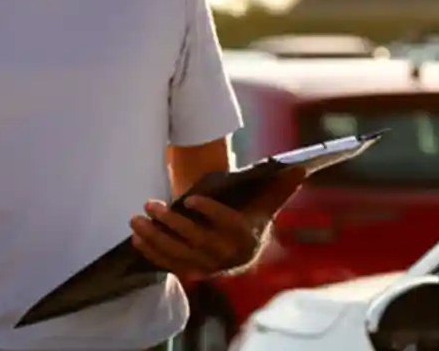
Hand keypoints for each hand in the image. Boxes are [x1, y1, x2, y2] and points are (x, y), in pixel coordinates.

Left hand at [130, 168, 304, 280]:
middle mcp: (226, 257)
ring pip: (178, 254)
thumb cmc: (252, 217)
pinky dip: (151, 252)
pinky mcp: (190, 271)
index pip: (229, 226)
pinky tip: (137, 237)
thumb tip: (302, 167)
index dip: (211, 213)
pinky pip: (169, 264)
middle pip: (197, 241)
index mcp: (246, 238)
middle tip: (151, 204)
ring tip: (136, 219)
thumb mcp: (266, 203)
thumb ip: (280, 186)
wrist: (242, 247)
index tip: (192, 199)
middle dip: (172, 224)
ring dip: (155, 238)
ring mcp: (206, 266)